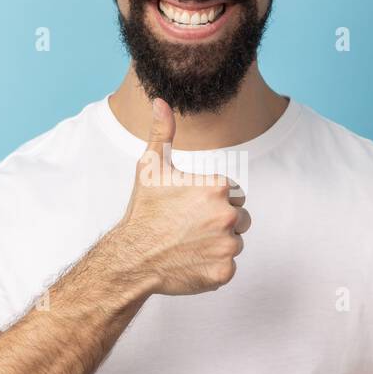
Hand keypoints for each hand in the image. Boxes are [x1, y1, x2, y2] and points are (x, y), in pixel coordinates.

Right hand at [113, 97, 250, 295]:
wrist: (131, 257)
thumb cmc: (143, 211)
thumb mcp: (151, 167)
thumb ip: (163, 133)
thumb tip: (161, 102)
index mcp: (218, 187)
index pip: (234, 194)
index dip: (213, 201)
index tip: (189, 208)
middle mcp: (228, 215)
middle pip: (241, 218)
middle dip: (220, 222)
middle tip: (189, 228)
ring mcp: (228, 245)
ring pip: (235, 242)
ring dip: (217, 245)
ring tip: (188, 244)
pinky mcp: (224, 272)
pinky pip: (228, 267)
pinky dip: (212, 266)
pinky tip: (190, 261)